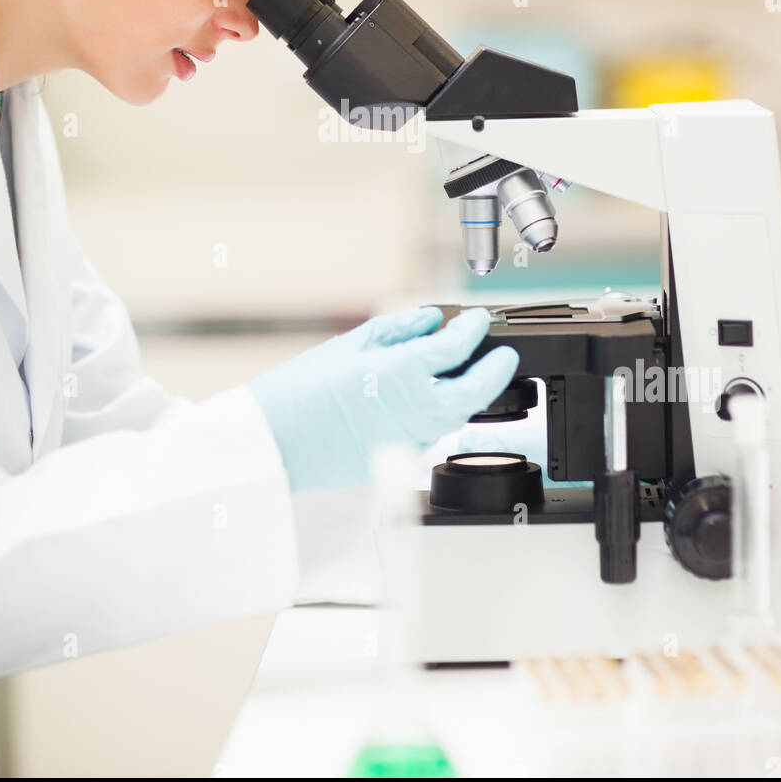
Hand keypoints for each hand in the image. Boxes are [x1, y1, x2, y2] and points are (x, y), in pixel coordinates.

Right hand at [250, 305, 518, 490]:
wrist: (277, 445)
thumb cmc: (300, 395)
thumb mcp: (349, 346)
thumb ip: (397, 330)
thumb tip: (429, 320)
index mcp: (403, 372)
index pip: (457, 346)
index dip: (475, 328)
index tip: (480, 319)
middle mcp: (417, 409)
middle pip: (477, 389)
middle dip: (496, 370)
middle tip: (503, 354)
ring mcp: (413, 440)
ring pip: (459, 415)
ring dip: (471, 394)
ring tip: (471, 374)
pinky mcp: (403, 461)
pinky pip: (434, 434)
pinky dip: (442, 414)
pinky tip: (432, 400)